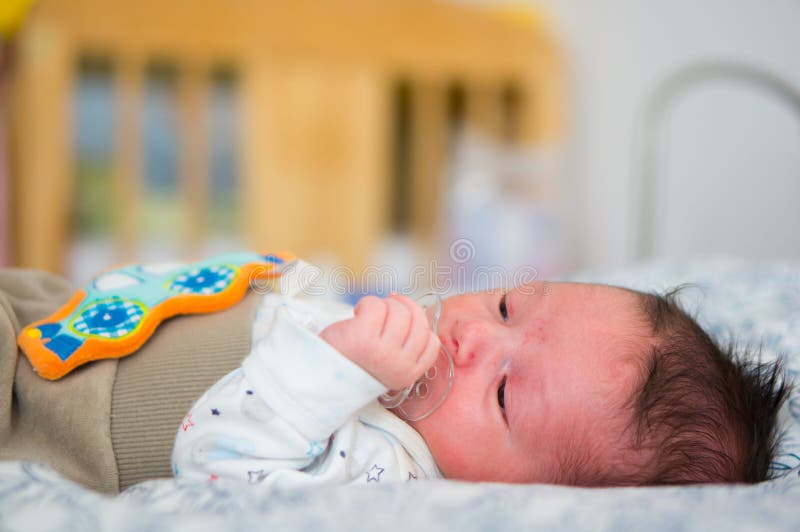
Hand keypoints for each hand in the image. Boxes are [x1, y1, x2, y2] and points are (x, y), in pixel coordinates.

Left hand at [319, 294, 440, 390]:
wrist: (320, 376)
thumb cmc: (355, 364)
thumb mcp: (389, 363)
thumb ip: (405, 344)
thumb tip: (410, 305)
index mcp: (409, 373)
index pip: (432, 341)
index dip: (419, 323)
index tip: (401, 320)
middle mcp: (399, 364)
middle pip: (417, 320)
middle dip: (402, 307)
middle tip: (385, 309)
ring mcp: (382, 351)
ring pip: (399, 310)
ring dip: (383, 305)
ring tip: (368, 316)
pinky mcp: (362, 337)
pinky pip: (376, 305)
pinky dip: (366, 303)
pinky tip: (357, 315)